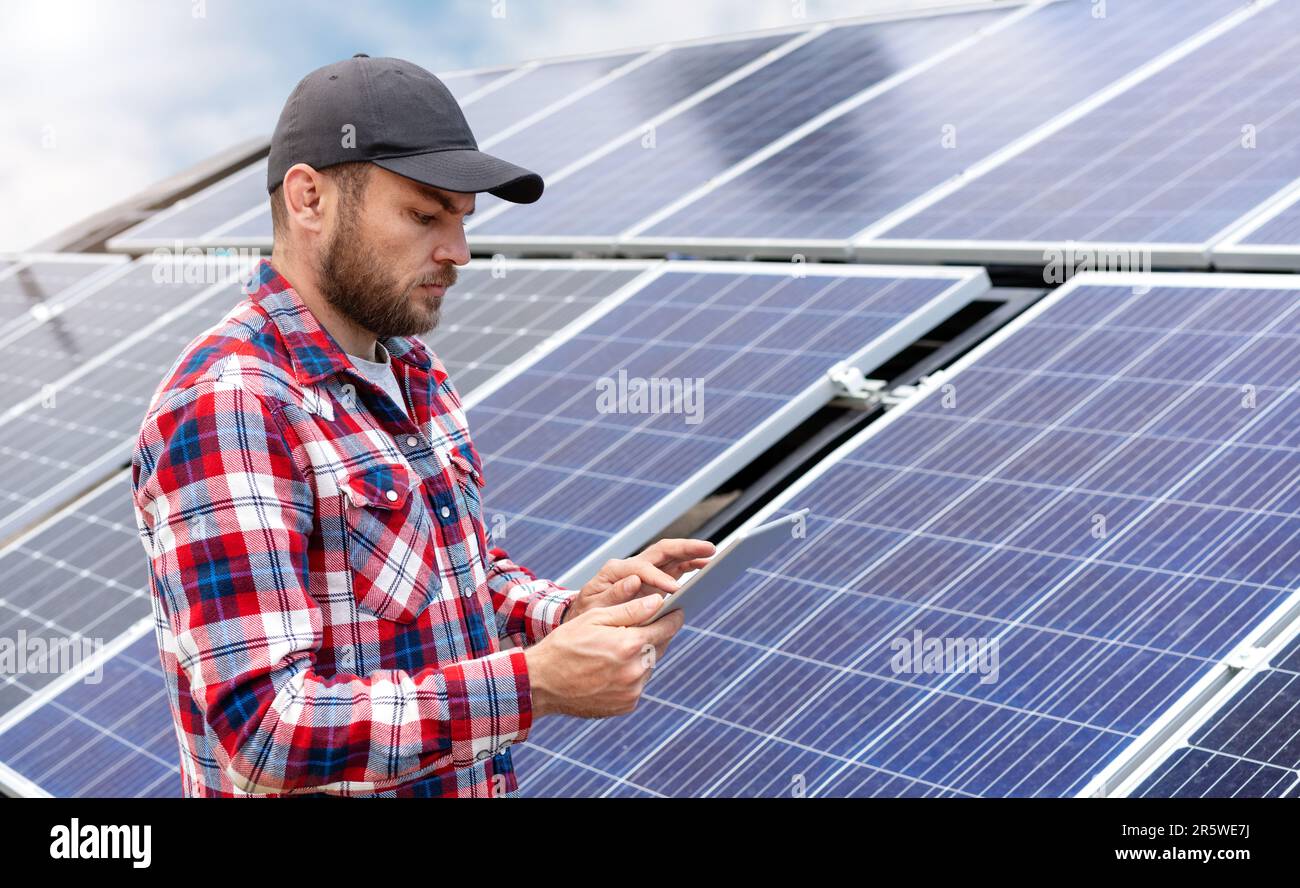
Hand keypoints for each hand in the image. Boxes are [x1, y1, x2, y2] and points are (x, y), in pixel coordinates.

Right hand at [526, 594, 686, 718]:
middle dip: (656, 634)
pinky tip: (615, 667)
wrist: (542, 682)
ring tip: (624, 646)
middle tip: (650, 624)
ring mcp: (632, 691)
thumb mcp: (595, 618)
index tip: (678, 610)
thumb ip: (630, 609)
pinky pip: (639, 684)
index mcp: (629, 645)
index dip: (673, 617)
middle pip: (660, 646)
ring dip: (643, 655)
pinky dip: (633, 674)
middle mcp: (635, 671)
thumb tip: (659, 601)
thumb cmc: (565, 644)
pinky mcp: (626, 705)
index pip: (666, 627)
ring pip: (650, 666)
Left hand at [562, 537, 715, 623]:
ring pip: (672, 556)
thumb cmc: (587, 615)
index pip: (643, 569)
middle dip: (685, 548)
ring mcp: (645, 571)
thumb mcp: (593, 608)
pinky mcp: (654, 580)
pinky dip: (691, 565)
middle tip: (709, 549)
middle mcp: (632, 565)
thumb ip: (612, 596)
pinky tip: (706, 568)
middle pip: (662, 550)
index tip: (676, 592)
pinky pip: (675, 568)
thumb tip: (634, 582)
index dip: (660, 579)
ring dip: (692, 553)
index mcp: (616, 570)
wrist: (583, 619)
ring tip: (714, 556)